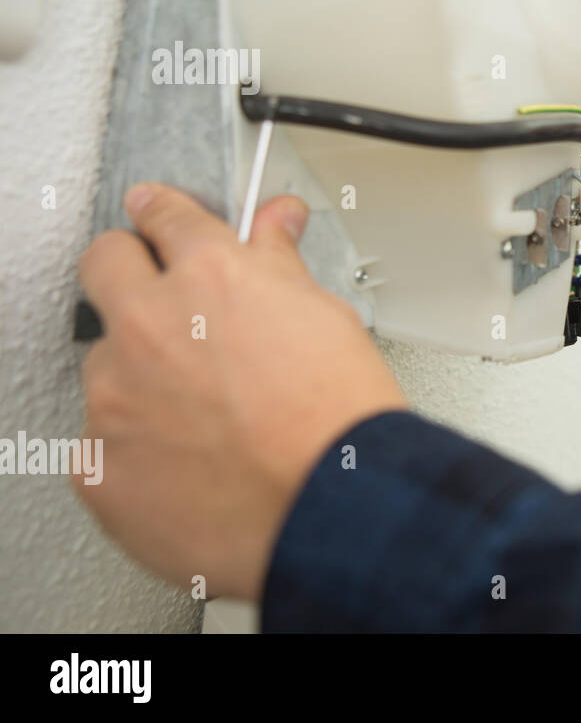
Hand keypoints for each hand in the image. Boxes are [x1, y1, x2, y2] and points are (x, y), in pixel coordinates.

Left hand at [76, 183, 406, 600]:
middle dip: (129, 268)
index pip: (165, 216)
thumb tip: (274, 222)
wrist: (334, 510)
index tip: (156, 213)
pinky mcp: (98, 467)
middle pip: (103, 264)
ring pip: (107, 364)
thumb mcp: (326, 319)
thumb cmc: (340, 421)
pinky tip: (191, 462)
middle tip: (164, 297)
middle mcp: (149, 326)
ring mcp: (114, 399)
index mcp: (210, 278)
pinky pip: (103, 442)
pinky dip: (138, 448)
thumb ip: (280, 264)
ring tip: (205, 413)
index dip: (163, 212)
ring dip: (142, 374)